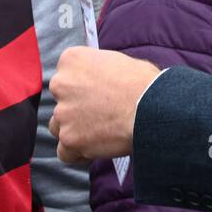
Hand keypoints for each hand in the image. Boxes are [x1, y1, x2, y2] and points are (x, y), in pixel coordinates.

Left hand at [49, 46, 159, 165]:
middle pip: (60, 100)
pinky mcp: (70, 139)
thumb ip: (97, 70)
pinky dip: (76, 152)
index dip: (82, 85)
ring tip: (99, 130)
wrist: (152, 108)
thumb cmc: (143, 83)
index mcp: (72, 60)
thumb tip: (97, 79)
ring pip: (58, 126)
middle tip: (99, 112)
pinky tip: (93, 146)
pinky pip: (64, 151)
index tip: (95, 92)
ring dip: (74, 129)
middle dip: (75, 107)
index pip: (66, 74)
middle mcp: (61, 84)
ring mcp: (63, 113)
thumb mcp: (118, 61)